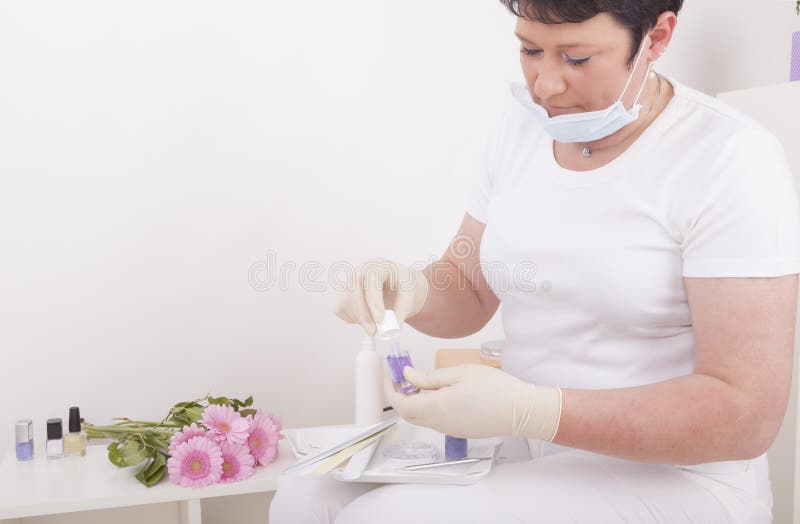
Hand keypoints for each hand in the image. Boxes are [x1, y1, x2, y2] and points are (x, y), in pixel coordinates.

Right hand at [334, 258, 428, 334]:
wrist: (397, 286)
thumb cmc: (402, 287)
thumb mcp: (410, 294)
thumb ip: (404, 309)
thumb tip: (393, 326)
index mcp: (379, 266)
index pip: (371, 281)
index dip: (374, 302)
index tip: (380, 320)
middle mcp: (361, 271)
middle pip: (353, 291)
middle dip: (363, 315)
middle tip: (373, 331)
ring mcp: (350, 281)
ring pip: (345, 302)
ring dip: (359, 319)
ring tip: (375, 324)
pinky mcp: (343, 294)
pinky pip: (341, 309)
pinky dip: (352, 319)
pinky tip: (367, 317)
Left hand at [383, 364, 561, 440]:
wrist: (521, 411)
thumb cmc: (494, 389)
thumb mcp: (459, 373)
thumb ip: (429, 377)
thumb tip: (407, 376)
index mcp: (436, 408)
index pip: (400, 405)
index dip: (390, 390)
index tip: (389, 375)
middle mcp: (439, 424)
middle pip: (408, 414)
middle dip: (400, 396)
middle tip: (403, 377)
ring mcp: (449, 430)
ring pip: (422, 418)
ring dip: (416, 402)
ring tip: (424, 381)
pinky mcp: (459, 431)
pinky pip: (436, 421)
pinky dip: (430, 407)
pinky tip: (441, 393)